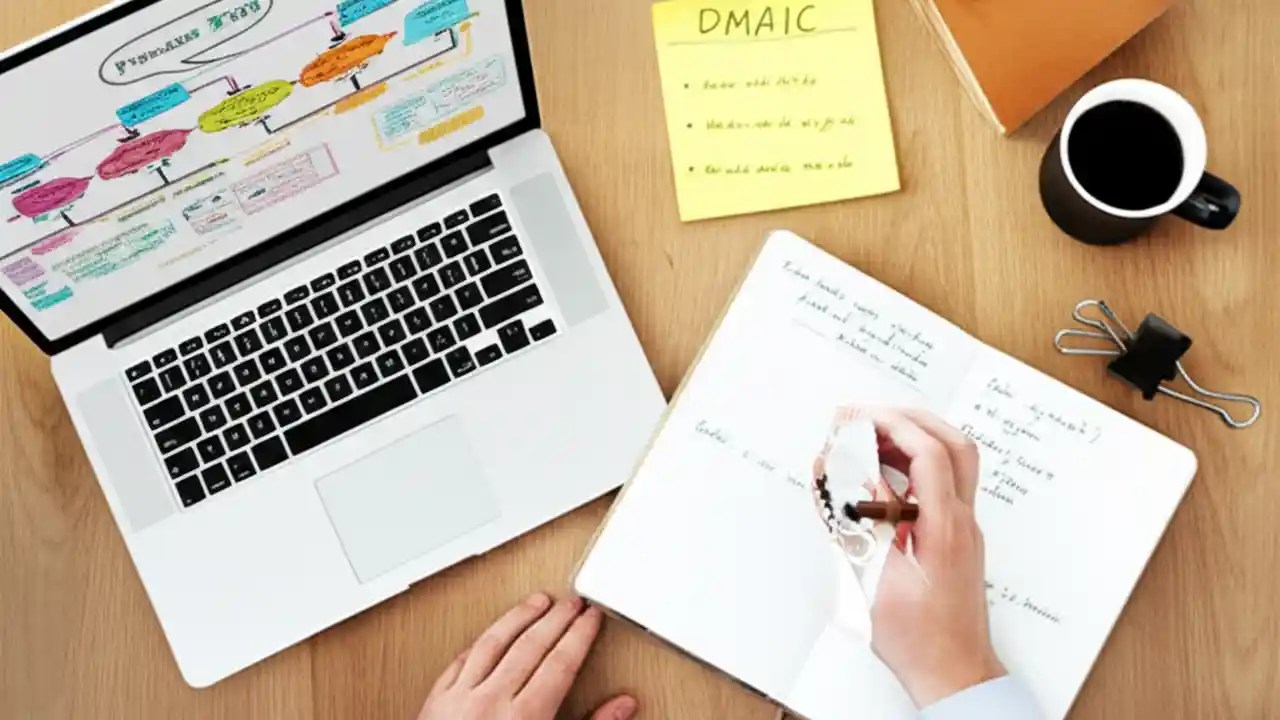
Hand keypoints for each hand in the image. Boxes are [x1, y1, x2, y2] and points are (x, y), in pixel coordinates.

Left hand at [417, 593, 637, 719]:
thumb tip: (622, 707)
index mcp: (525, 718)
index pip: (560, 662)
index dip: (579, 635)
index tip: (591, 618)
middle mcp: (490, 703)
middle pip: (530, 646)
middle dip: (556, 619)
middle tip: (572, 603)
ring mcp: (459, 701)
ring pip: (492, 643)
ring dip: (517, 618)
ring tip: (536, 603)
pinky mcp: (434, 704)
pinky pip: (459, 662)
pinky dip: (478, 644)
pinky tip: (489, 635)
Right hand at [867, 409, 1005, 707]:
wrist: (954, 673)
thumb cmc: (918, 639)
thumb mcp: (873, 580)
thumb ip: (855, 524)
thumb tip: (839, 480)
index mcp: (945, 528)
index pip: (929, 453)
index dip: (892, 425)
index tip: (858, 418)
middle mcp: (961, 522)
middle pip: (952, 444)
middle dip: (908, 419)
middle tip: (867, 416)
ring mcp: (962, 529)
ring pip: (952, 462)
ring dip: (913, 440)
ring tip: (869, 441)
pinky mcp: (955, 539)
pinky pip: (941, 486)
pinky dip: (913, 468)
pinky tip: (882, 479)